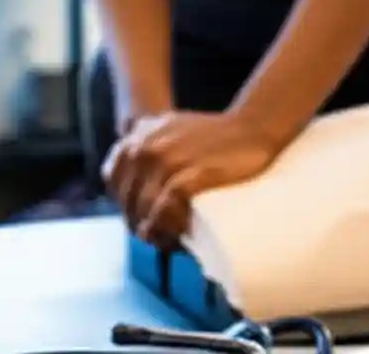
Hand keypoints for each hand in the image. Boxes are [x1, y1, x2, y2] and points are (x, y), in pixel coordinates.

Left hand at [102, 111, 285, 247]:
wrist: (255, 129)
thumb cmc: (217, 135)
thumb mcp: (172, 126)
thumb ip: (149, 138)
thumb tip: (133, 174)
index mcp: (141, 134)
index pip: (113, 178)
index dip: (124, 201)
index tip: (141, 214)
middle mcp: (148, 145)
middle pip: (129, 199)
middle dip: (138, 223)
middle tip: (158, 238)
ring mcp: (169, 160)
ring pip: (145, 209)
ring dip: (153, 232)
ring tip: (168, 242)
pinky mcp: (192, 174)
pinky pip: (165, 210)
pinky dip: (167, 226)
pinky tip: (176, 235)